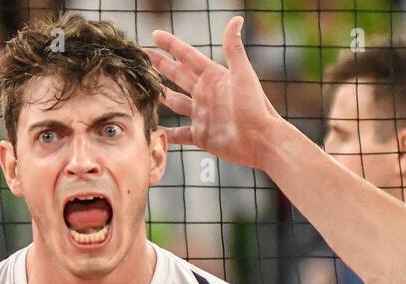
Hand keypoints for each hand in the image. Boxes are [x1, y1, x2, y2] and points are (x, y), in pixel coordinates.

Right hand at [151, 16, 285, 170]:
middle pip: (177, 76)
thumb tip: (236, 19)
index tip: (155, 34)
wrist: (261, 141)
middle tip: (144, 56)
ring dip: (161, 96)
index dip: (171, 45)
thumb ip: (234, 49)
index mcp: (214, 77)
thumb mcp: (243, 75)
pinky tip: (154, 130)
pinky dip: (166, 133)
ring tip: (146, 89)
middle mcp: (205, 94)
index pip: (187, 56)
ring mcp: (202, 115)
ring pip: (175, 103)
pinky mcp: (201, 136)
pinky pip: (179, 134)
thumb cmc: (256, 107)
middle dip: (161, 65)